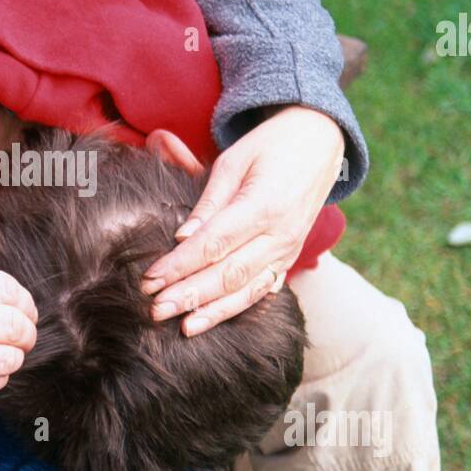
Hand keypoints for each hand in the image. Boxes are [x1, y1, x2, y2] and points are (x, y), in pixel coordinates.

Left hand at [139, 106, 344, 335]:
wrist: (320, 142)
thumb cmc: (269, 146)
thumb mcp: (234, 160)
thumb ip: (209, 202)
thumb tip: (182, 238)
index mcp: (264, 205)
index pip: (213, 244)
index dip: (180, 265)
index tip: (150, 279)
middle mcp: (281, 234)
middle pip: (228, 274)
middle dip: (189, 295)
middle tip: (156, 310)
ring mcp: (288, 249)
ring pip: (247, 290)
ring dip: (213, 311)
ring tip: (183, 327)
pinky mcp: (290, 257)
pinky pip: (263, 289)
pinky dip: (238, 307)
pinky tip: (214, 319)